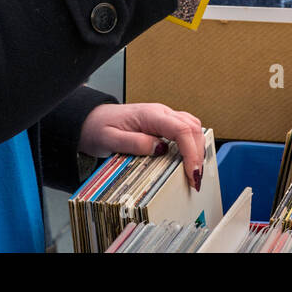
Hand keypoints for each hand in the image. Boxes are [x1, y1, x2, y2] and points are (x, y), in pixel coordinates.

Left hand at [78, 102, 204, 189]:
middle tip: (195, 179)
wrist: (92, 120)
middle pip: (192, 127)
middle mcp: (161, 112)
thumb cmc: (99, 128)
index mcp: (150, 115)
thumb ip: (135, 143)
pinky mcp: (164, 123)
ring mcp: (164, 116)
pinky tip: (189, 160)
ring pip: (193, 127)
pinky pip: (186, 130)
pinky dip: (192, 145)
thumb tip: (159, 149)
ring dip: (197, 149)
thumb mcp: (111, 139)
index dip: (191, 152)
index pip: (181, 130)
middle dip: (198, 153)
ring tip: (194, 172)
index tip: (192, 173)